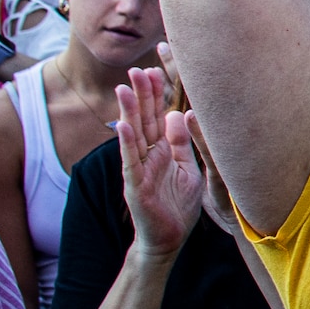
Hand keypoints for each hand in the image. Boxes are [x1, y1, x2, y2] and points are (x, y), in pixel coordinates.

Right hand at [113, 65, 202, 258]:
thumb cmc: (177, 205)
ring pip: (133, 135)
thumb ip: (181, 143)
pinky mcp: (136, 185)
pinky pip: (130, 161)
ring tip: (124, 88)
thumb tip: (178, 114)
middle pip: (144, 119)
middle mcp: (148, 155)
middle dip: (142, 94)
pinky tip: (122, 125)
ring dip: (128, 112)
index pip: (158, 116)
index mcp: (162, 150)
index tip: (157, 68)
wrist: (168, 240)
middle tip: (138, 68)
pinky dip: (126, 143)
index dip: (157, 95)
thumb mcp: (187, 169)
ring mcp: (140, 169)